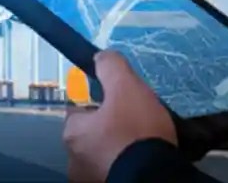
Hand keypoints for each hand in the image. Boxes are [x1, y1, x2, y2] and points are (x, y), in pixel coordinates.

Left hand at [62, 51, 175, 182]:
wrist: (155, 176)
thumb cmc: (136, 131)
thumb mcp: (126, 87)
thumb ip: (111, 67)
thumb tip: (100, 57)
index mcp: (72, 133)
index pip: (78, 109)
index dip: (100, 101)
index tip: (119, 101)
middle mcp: (74, 160)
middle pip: (91, 134)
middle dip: (108, 126)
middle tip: (135, 121)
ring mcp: (91, 178)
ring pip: (103, 154)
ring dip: (117, 147)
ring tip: (143, 141)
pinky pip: (116, 169)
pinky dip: (126, 163)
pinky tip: (144, 158)